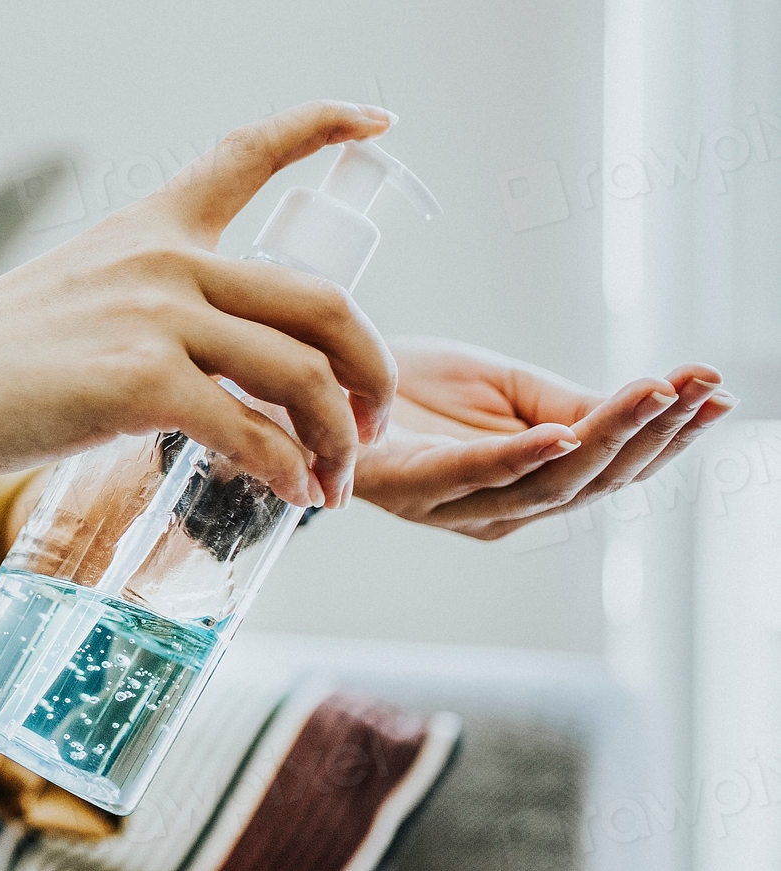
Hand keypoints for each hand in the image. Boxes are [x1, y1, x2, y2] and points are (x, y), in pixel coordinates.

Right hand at [0, 101, 396, 633]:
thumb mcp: (83, 298)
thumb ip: (158, 317)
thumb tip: (227, 384)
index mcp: (153, 228)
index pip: (249, 152)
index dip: (324, 126)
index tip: (376, 120)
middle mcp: (166, 260)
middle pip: (322, 301)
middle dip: (371, 369)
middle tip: (372, 423)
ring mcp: (154, 319)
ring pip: (301, 372)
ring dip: (339, 435)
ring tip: (338, 479)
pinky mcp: (136, 383)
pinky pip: (248, 429)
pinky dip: (287, 468)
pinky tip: (295, 493)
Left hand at [354, 336, 736, 538]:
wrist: (327, 379)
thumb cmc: (414, 391)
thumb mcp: (505, 387)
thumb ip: (565, 405)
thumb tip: (638, 407)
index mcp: (526, 488)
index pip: (610, 468)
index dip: (665, 437)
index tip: (716, 393)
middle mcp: (497, 510)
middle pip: (590, 480)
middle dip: (652, 435)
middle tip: (702, 389)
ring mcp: (454, 506)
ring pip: (546, 481)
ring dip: (606, 438)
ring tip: (655, 396)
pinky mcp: (408, 486)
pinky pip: (471, 474)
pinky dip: (520, 456)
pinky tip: (562, 433)